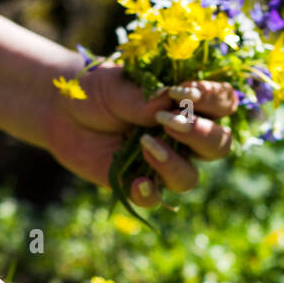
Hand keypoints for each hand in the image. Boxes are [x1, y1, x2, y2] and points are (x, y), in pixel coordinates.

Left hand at [39, 51, 237, 207]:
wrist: (61, 110)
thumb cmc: (96, 88)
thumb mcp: (116, 84)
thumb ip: (142, 96)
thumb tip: (166, 104)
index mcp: (188, 103)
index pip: (223, 103)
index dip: (213, 99)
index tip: (183, 92)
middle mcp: (184, 136)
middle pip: (219, 144)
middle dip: (201, 134)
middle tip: (168, 122)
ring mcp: (164, 162)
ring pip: (190, 177)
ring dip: (174, 164)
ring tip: (145, 145)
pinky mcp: (139, 184)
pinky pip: (155, 199)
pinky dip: (149, 193)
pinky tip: (137, 183)